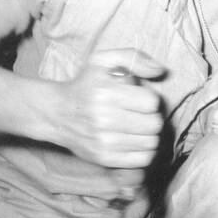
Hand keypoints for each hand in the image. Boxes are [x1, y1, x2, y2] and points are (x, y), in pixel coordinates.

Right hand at [56, 48, 163, 183]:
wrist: (58, 113)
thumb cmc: (86, 84)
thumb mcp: (104, 60)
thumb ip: (134, 57)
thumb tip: (160, 70)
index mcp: (106, 93)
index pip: (152, 102)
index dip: (149, 99)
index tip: (138, 98)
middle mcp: (104, 119)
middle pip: (154, 124)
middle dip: (151, 117)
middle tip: (139, 114)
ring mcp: (104, 142)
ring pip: (152, 143)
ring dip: (149, 135)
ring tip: (136, 127)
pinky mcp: (105, 158)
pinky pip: (143, 159)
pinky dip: (144, 151)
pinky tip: (134, 141)